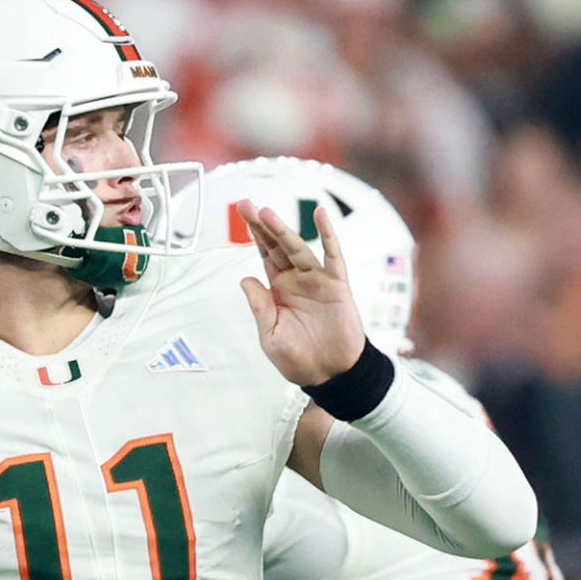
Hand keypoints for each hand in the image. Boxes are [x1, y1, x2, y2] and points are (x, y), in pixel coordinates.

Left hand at [236, 200, 364, 385]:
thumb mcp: (270, 334)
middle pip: (277, 245)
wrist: (330, 374)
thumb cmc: (299, 358)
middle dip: (262, 225)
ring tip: (267, 213)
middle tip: (246, 205)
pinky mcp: (337, 286)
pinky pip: (333, 257)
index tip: (243, 214)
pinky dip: (328, 236)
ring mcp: (316, 281)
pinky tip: (321, 217)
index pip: (264, 255)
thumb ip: (259, 306)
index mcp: (278, 290)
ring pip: (298, 248)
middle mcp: (296, 280)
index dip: (254, 234)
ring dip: (283, 230)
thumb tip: (245, 279)